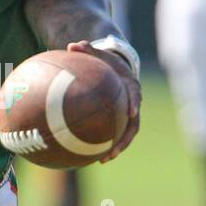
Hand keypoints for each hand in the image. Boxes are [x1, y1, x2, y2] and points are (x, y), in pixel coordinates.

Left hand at [65, 40, 140, 162]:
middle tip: (113, 150)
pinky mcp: (120, 120)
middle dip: (125, 138)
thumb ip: (86, 49)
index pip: (135, 96)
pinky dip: (106, 145)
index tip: (131, 112)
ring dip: (117, 148)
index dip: (134, 104)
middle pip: (134, 124)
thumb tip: (71, 45)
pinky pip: (115, 134)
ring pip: (126, 134)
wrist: (117, 69)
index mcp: (130, 87)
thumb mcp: (99, 54)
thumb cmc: (106, 62)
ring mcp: (128, 114)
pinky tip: (91, 155)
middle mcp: (133, 103)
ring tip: (103, 160)